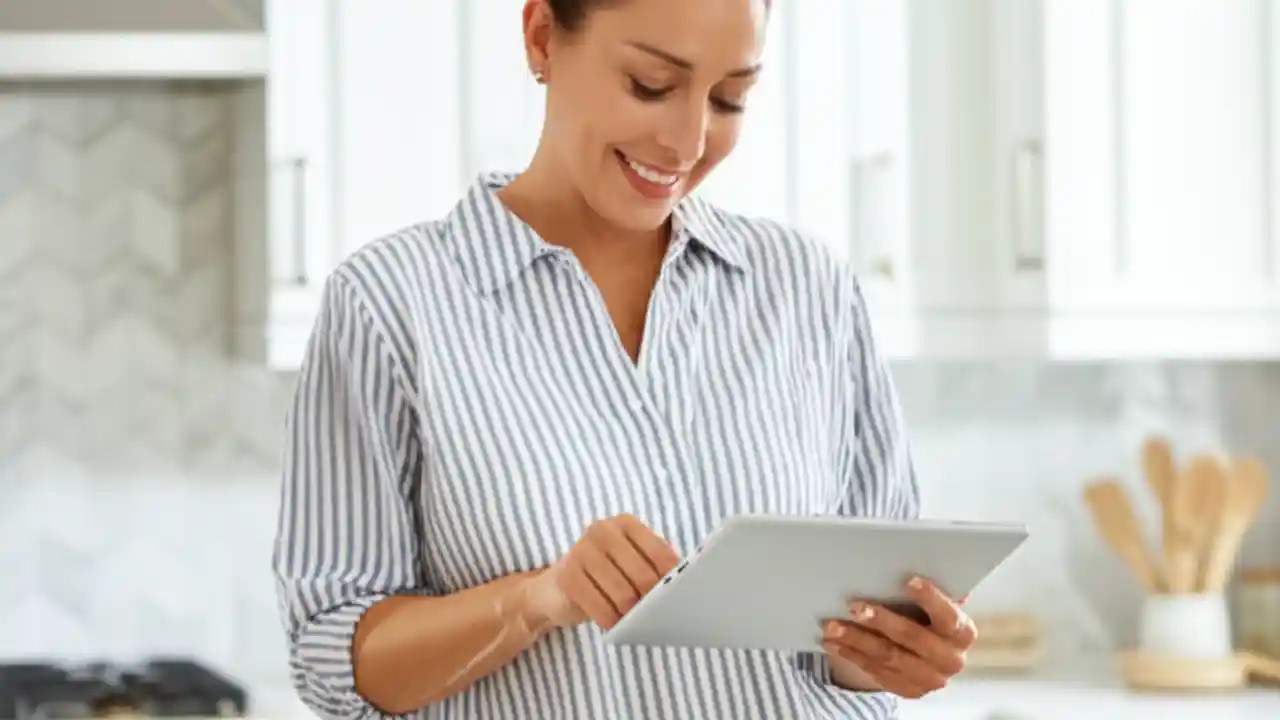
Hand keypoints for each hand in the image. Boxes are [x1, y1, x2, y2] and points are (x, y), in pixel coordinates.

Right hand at [516, 513, 679, 633]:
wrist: (554, 590)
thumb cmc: (604, 577)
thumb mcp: (630, 564)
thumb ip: (652, 566)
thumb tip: (684, 585)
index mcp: (625, 523)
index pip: (659, 552)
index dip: (671, 579)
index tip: (677, 597)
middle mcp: (602, 531)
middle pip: (642, 574)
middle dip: (651, 600)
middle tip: (653, 615)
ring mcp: (581, 551)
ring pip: (622, 593)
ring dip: (632, 614)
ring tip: (633, 620)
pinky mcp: (567, 575)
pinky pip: (599, 606)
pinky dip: (611, 620)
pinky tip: (613, 624)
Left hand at [820, 577, 975, 698]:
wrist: (927, 658)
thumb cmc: (927, 619)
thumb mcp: (933, 607)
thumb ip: (928, 592)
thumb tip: (912, 559)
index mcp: (962, 632)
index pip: (948, 616)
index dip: (930, 598)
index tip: (908, 579)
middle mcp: (951, 659)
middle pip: (912, 637)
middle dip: (880, 620)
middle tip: (854, 606)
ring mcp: (930, 679)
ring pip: (888, 656)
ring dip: (856, 639)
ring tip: (832, 626)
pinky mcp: (909, 690)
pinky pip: (876, 672)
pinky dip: (852, 655)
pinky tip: (833, 643)